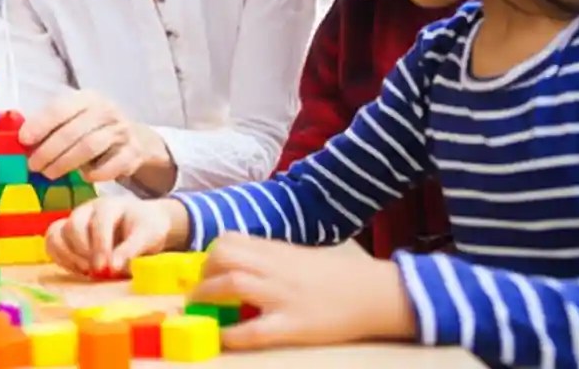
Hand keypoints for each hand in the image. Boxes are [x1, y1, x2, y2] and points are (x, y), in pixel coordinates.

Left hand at [21, 90, 169, 182]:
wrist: (134, 138)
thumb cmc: (91, 129)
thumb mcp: (74, 118)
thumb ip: (50, 125)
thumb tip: (18, 139)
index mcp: (87, 98)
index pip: (60, 108)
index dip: (40, 124)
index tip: (23, 140)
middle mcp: (106, 110)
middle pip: (73, 131)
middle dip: (49, 150)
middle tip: (33, 165)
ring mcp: (121, 131)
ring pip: (90, 147)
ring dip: (65, 163)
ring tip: (49, 173)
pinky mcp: (132, 153)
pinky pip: (111, 165)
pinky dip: (95, 173)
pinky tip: (83, 176)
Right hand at [45, 196, 186, 275]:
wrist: (143, 225)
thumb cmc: (146, 228)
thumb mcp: (148, 236)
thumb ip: (130, 250)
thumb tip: (112, 268)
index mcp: (109, 205)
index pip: (99, 222)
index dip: (101, 246)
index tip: (107, 268)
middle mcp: (88, 209)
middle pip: (74, 225)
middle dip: (83, 251)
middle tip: (96, 271)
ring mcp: (75, 219)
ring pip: (58, 232)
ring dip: (69, 255)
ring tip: (85, 271)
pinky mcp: (67, 233)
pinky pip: (52, 241)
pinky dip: (60, 257)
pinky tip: (77, 270)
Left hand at [191, 234, 416, 349]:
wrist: (378, 294)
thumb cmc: (342, 277)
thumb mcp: (302, 256)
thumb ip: (272, 256)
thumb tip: (244, 259)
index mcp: (278, 252)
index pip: (230, 240)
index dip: (210, 254)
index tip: (206, 270)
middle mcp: (276, 269)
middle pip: (223, 257)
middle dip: (202, 274)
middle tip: (201, 293)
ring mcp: (284, 295)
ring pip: (232, 283)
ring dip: (208, 297)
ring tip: (203, 312)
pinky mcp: (294, 324)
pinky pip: (253, 329)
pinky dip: (232, 335)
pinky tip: (224, 338)